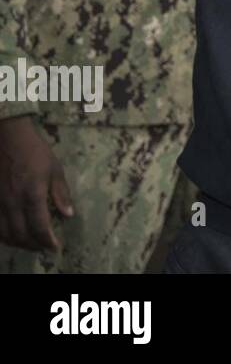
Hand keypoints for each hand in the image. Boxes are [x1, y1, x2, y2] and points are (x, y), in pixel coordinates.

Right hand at [0, 116, 73, 251]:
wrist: (7, 138)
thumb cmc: (34, 151)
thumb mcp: (54, 169)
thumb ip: (61, 193)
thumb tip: (68, 214)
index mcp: (32, 195)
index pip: (39, 227)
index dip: (47, 241)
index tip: (55, 247)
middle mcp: (12, 203)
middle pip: (20, 235)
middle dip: (34, 245)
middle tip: (44, 247)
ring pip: (4, 234)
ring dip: (18, 242)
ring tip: (30, 243)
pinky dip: (3, 234)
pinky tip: (12, 234)